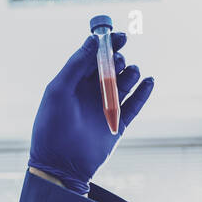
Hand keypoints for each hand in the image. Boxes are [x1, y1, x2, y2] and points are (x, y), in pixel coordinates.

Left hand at [27, 31, 155, 194]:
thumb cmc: (52, 126)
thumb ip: (76, 64)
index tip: (119, 36)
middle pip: (112, 67)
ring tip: (129, 75)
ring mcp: (106, 107)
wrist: (61, 165)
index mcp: (74, 81)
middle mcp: (91, 92)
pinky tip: (149, 81)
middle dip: (118, 60)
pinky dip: (144, 92)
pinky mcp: (118, 124)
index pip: (94, 56)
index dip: (107, 44)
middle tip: (117, 63)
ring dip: (131, 74)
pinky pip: (135, 104)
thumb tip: (93, 39)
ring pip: (125, 83)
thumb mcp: (59, 90)